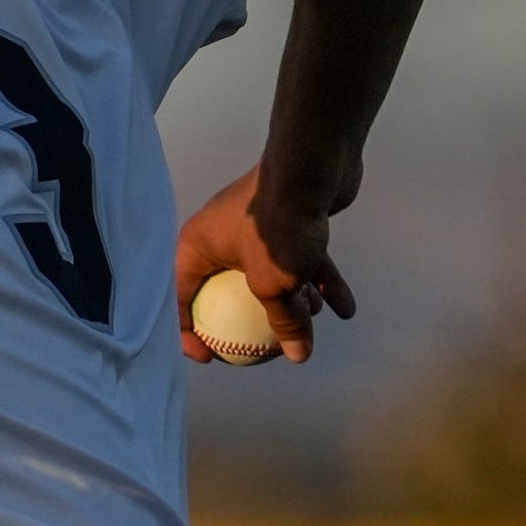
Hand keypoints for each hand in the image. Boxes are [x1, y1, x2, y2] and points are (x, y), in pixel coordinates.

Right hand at [173, 164, 355, 364]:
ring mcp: (255, 229)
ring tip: (313, 315)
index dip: (191, 334)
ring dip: (293, 300)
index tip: (215, 357)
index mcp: (197, 249)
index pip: (181, 299)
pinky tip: (344, 307)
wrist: (309, 167)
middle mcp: (219, 237)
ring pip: (269, 275)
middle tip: (261, 348)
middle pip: (226, 291)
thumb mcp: (275, 284)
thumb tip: (297, 356)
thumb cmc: (276, 226)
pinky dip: (318, 281)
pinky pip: (299, 260)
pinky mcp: (287, 222)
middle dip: (249, 321)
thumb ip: (283, 321)